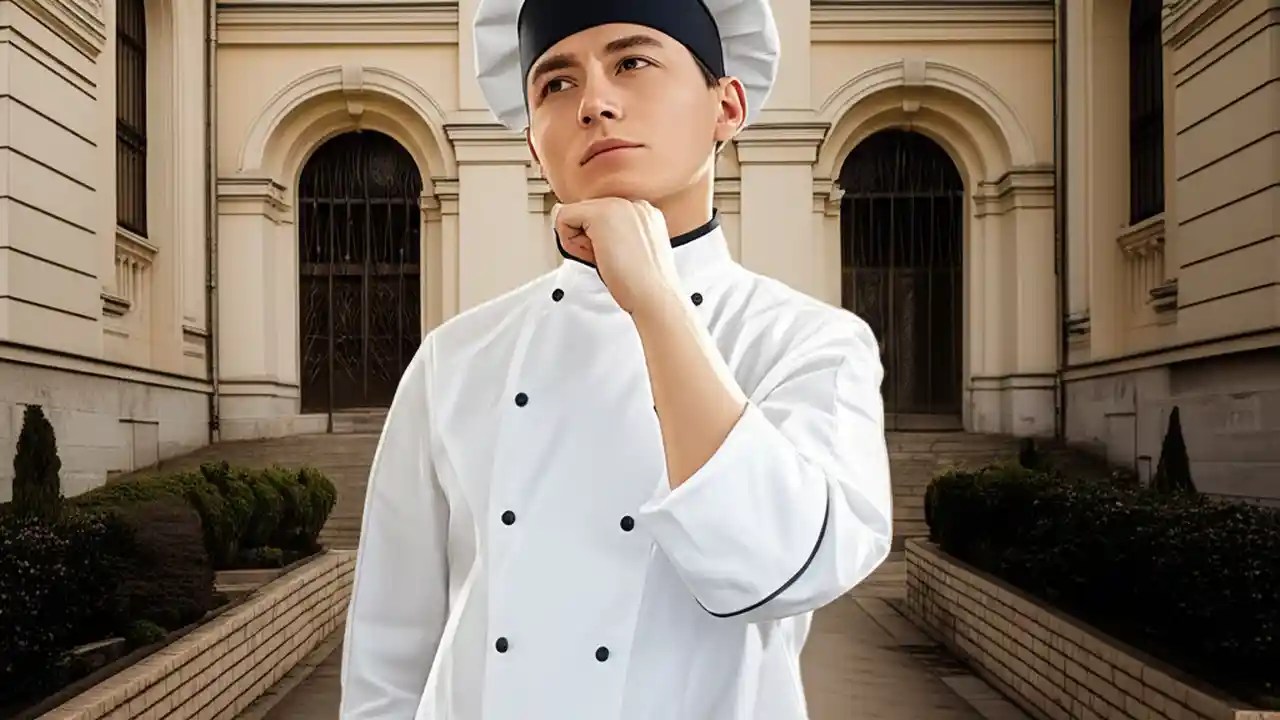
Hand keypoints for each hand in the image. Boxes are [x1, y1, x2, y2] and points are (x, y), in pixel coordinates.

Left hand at [553, 198, 680, 314]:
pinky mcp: (601, 213)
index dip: (598, 240)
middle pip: (586, 213)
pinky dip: (569, 241)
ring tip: (605, 258)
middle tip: (610, 259)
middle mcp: (632, 203)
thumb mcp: (631, 251)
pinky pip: (563, 217)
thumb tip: (580, 228)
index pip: (601, 215)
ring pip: (575, 214)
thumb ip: (611, 235)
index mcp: (643, 212)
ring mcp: (618, 204)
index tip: (617, 256)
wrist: (655, 296)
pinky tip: (594, 255)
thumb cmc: (644, 285)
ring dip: (580, 242)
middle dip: (587, 239)